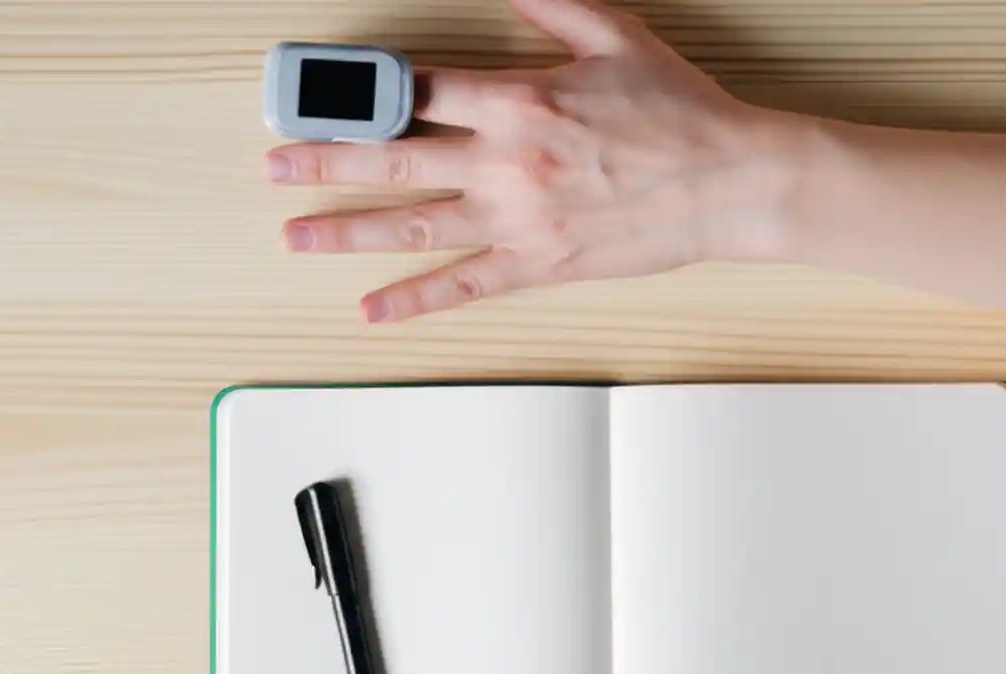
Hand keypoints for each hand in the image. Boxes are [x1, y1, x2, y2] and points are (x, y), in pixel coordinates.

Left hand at [265, 0, 804, 321]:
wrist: (730, 183)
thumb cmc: (678, 112)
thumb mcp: (615, 33)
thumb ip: (548, 3)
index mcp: (519, 99)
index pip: (419, 90)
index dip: (361, 91)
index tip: (316, 95)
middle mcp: (506, 162)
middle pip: (394, 159)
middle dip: (325, 160)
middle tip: (275, 165)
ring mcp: (518, 220)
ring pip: (414, 226)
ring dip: (346, 231)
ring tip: (295, 235)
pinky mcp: (539, 265)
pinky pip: (465, 287)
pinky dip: (416, 301)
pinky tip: (372, 310)